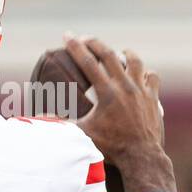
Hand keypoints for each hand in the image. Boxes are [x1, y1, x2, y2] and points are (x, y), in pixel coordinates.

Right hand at [65, 34, 172, 191]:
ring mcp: (141, 90)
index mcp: (106, 92)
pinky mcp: (153, 98)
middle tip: (85, 38)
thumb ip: (60, 125)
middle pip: (109, 55)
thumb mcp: (81, 135)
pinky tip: (140, 73)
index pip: (88, 62)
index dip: (75, 47)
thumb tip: (37, 120)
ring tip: (117, 51)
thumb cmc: (110, 146)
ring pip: (134, 62)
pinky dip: (145, 72)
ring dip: (124, 53)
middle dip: (95, 43)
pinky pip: (152, 77)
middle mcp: (125, 86)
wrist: (141, 156)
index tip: (67, 35)